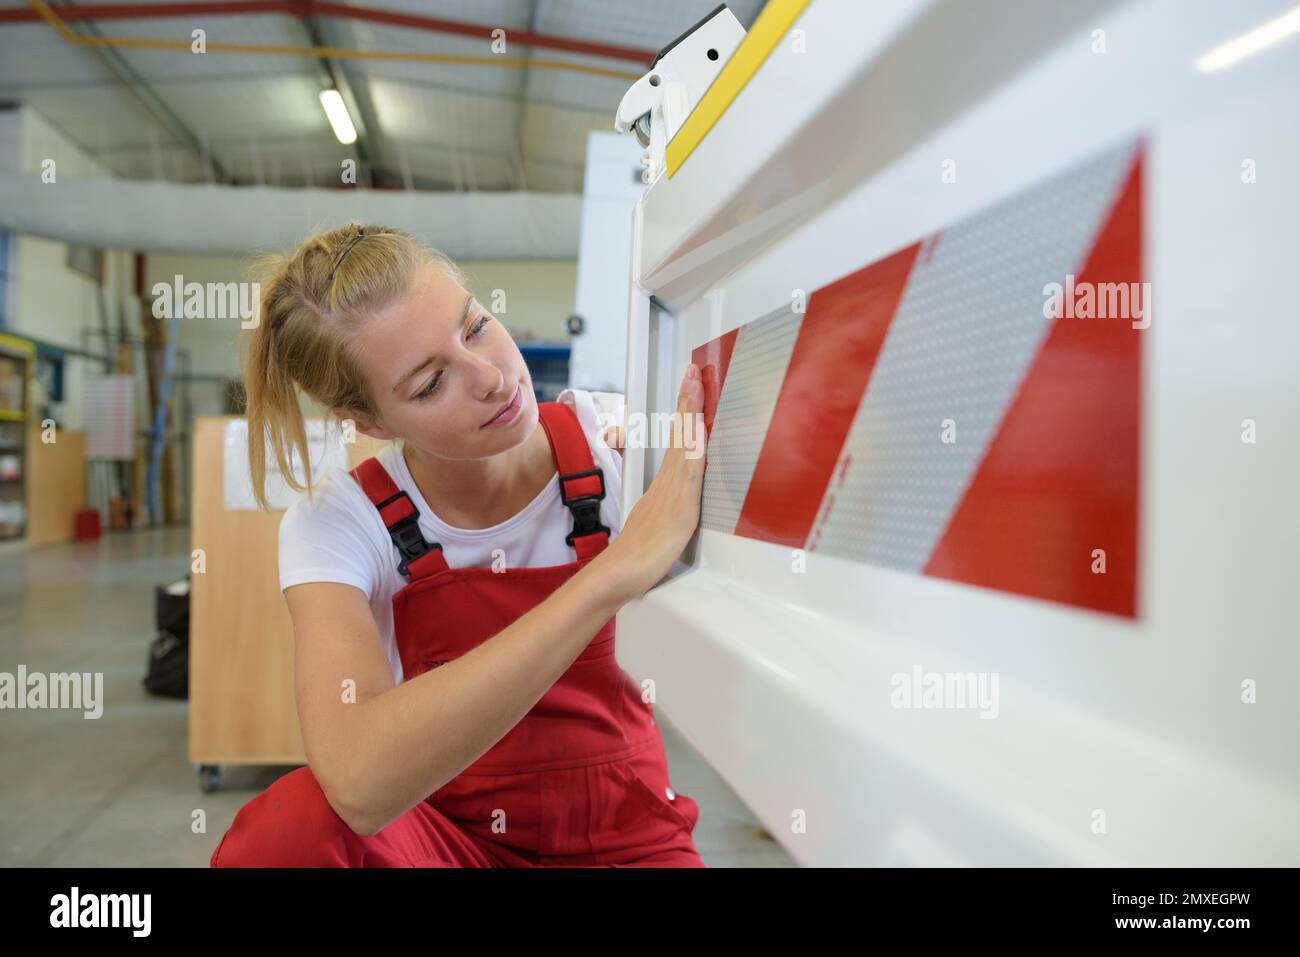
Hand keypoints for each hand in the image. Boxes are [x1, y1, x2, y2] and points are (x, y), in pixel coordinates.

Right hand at [597, 364, 707, 601]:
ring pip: (684, 444)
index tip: (690, 385)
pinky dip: (694, 447)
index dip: (685, 412)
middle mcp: (668, 481)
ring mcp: (673, 491)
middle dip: (687, 400)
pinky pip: (690, 471)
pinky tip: (699, 430)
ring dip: (691, 411)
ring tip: (695, 382)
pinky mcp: (681, 507)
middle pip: (679, 433)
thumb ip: (667, 507)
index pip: (677, 439)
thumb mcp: (657, 522)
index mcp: (665, 483)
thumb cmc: (638, 555)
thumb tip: (673, 502)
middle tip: (692, 370)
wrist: (620, 573)